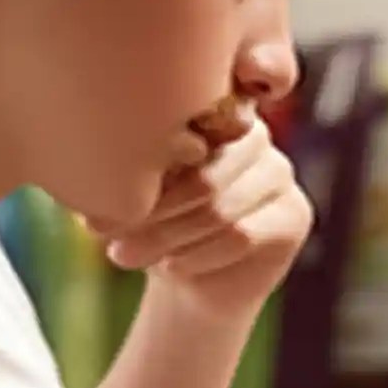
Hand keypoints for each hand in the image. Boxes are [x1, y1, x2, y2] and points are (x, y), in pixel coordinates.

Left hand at [90, 118, 313, 318]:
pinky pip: (242, 235)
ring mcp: (280, 173)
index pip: (184, 124)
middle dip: (150, 210)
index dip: (146, 162)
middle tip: (99, 232)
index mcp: (210, 110)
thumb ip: (123, 166)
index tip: (97, 195)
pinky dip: (197, 256)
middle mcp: (254, 135)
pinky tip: (170, 266)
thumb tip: (93, 161)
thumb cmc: (152, 220)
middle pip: (204, 172)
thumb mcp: (129, 188)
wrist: (188, 277)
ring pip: (220, 207)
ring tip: (122, 255)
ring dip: (166, 237)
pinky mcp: (294, 215)